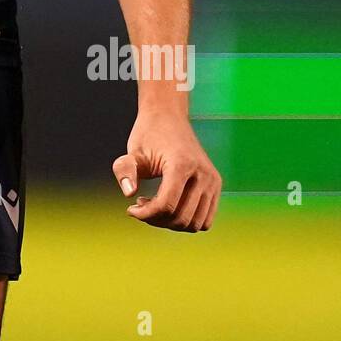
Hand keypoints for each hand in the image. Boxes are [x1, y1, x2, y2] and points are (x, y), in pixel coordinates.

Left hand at [112, 111, 221, 231]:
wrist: (169, 116)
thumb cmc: (148, 134)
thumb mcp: (132, 152)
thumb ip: (124, 171)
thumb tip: (129, 194)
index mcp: (182, 164)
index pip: (167, 205)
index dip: (146, 214)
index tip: (131, 209)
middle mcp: (203, 174)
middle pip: (181, 218)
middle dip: (156, 220)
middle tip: (140, 205)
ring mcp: (213, 180)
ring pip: (195, 224)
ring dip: (172, 223)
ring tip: (154, 206)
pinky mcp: (216, 185)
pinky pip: (204, 220)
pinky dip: (186, 221)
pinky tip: (169, 206)